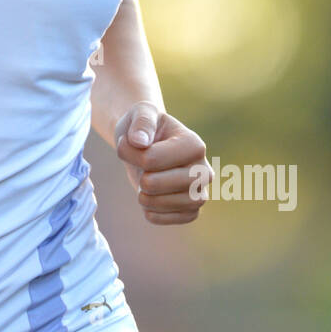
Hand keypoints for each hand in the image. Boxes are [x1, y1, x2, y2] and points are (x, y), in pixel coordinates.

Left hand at [113, 101, 211, 224]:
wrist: (145, 143)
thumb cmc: (144, 127)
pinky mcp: (193, 208)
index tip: (127, 144)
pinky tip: (148, 202)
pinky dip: (157, 215)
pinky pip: (180, 219)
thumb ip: (142, 122)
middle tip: (139, 171)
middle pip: (161, 184)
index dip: (130, 154)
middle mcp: (203, 169)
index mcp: (193, 144)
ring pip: (177, 205)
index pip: (152, 160)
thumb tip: (139, 142)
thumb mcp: (141, 112)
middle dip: (141, 179)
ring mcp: (201, 190)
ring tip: (142, 187)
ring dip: (148, 200)